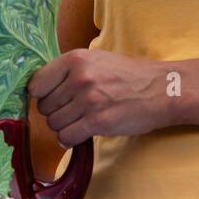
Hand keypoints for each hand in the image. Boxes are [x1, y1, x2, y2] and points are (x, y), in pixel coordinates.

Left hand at [28, 49, 173, 147]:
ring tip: (81, 121)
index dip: (42, 95)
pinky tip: (81, 133)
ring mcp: (88, 100)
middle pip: (45, 107)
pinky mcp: (98, 121)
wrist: (162, 89)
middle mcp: (79, 78)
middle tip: (73, 111)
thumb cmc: (129, 75)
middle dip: (56, 112)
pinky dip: (70, 140)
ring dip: (64, 127)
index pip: (36, 84)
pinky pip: (67, 138)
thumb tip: (41, 91)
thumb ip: (70, 71)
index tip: (52, 99)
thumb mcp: (97, 59)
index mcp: (76, 59)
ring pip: (54, 124)